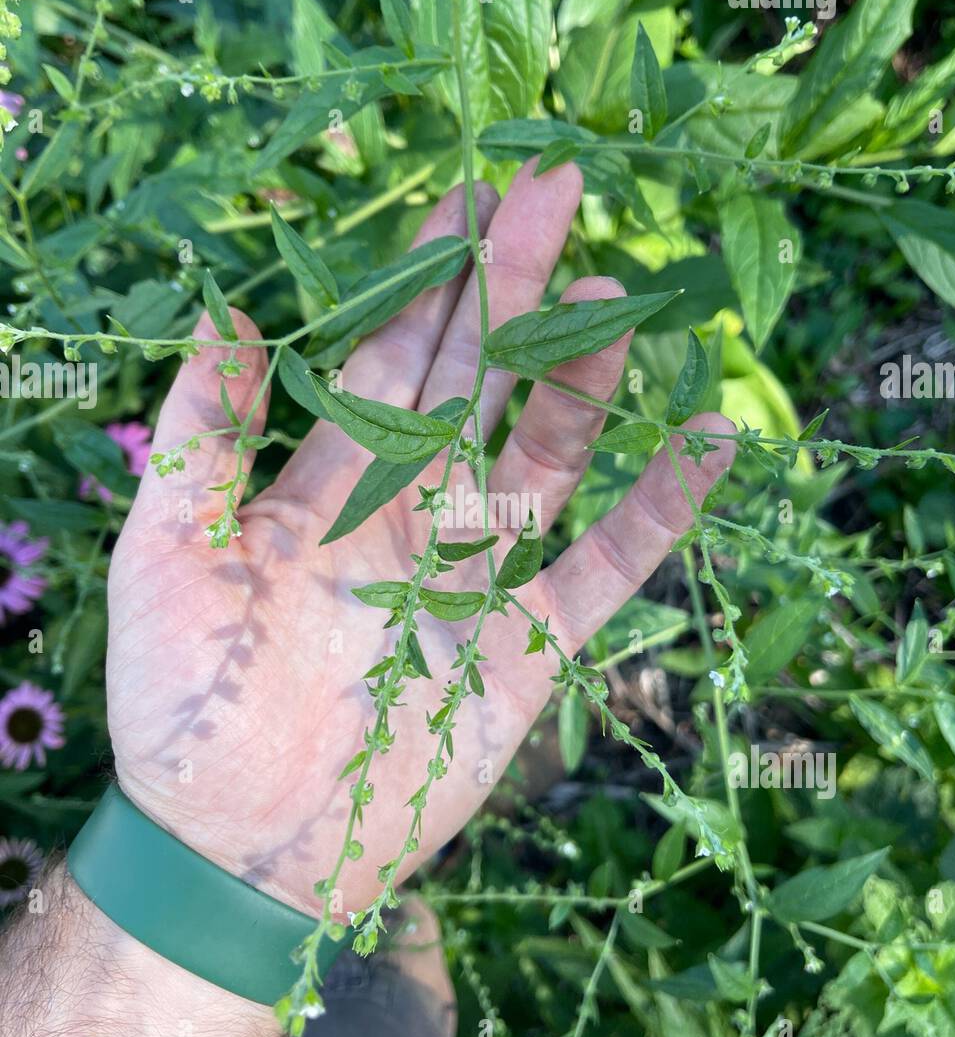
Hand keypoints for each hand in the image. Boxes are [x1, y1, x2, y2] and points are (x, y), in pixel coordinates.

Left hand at [107, 158, 733, 920]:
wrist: (233, 848)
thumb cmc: (183, 705)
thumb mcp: (165, 556)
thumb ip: (201, 439)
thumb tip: (224, 315)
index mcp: (330, 486)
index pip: (394, 359)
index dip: (431, 282)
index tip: (468, 198)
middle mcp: (412, 515)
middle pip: (478, 384)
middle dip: (513, 291)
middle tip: (555, 188)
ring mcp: (476, 578)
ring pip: (545, 456)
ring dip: (582, 379)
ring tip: (615, 295)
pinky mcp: (529, 650)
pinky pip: (606, 568)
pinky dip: (660, 510)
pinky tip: (707, 440)